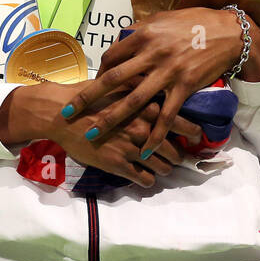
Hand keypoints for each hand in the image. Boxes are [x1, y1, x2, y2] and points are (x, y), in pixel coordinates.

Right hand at [0, 80, 203, 187]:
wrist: (62, 114)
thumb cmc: (89, 96)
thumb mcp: (119, 81)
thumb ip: (141, 83)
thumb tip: (158, 80)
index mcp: (145, 105)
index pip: (179, 121)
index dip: (192, 131)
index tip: (196, 136)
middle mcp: (143, 127)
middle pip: (175, 149)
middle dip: (180, 155)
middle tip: (182, 157)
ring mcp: (131, 147)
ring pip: (162, 166)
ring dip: (166, 169)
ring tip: (165, 168)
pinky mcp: (118, 164)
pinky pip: (144, 178)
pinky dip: (148, 180)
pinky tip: (146, 177)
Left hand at [58, 7, 259, 158]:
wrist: (228, 32)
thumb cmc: (193, 22)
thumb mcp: (162, 19)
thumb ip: (140, 31)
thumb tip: (122, 38)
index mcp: (143, 35)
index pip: (111, 58)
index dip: (99, 73)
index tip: (92, 85)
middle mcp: (151, 54)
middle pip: (112, 80)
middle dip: (88, 98)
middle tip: (68, 112)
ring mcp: (167, 72)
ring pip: (133, 101)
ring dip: (110, 120)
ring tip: (92, 134)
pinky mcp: (184, 87)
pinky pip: (166, 116)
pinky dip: (155, 135)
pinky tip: (145, 150)